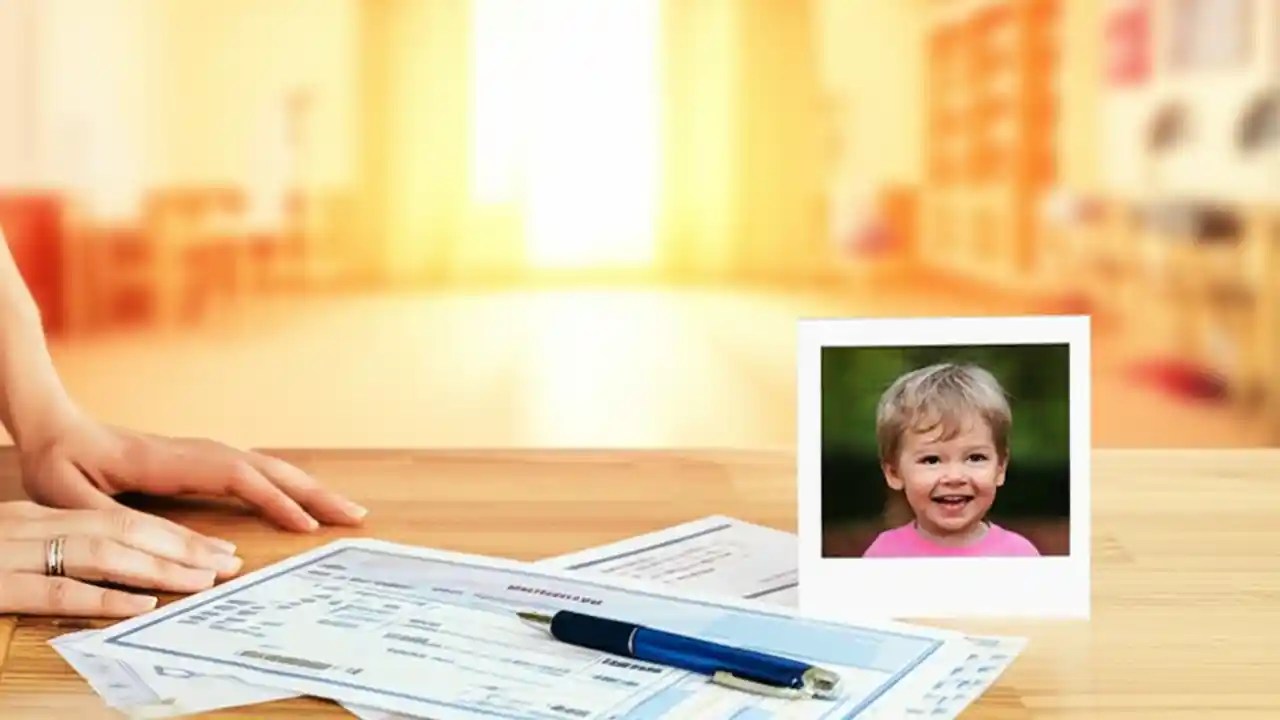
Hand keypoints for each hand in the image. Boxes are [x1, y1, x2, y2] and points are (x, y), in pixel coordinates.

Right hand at [0, 501, 241, 616]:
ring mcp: (16, 554)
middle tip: (228, 563)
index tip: (214, 550)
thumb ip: (54, 546)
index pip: (122, 521)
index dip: (172, 535)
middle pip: (125, 531)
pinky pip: (60, 591)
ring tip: (202, 579)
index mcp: (41, 516)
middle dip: (182, 547)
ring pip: (104, 554)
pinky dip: (106, 596)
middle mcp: (35, 527)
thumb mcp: (10, 540)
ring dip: (159, 567)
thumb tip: (112, 562)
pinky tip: (143, 604)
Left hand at [18, 409, 366, 532]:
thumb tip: (166, 548)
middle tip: (355, 517)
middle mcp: (194, 452)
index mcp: (168, 461)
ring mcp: (201, 454)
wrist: (55, 428)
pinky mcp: (201, 462)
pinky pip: (255, 473)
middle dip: (314, 492)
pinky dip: (288, 485)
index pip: (235, 477)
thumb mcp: (68, 495)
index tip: (304, 526)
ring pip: (267, 468)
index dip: (273, 500)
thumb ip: (108, 519)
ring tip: (345, 510)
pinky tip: (304, 501)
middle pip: (267, 468)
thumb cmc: (59, 462)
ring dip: (309, 488)